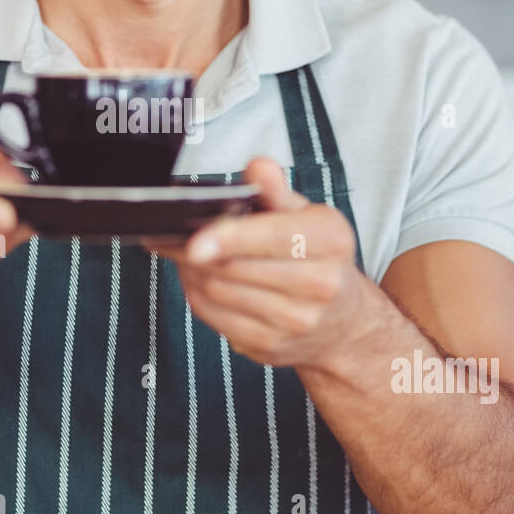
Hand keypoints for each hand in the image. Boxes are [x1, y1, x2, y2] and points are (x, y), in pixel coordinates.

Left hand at [146, 158, 360, 369]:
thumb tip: (258, 167)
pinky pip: (214, 318)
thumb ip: (277, 191)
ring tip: (183, 252)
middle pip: (237, 266)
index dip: (230, 237)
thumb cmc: (316, 257)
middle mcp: (321, 284)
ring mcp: (296, 321)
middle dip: (195, 250)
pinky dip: (196, 294)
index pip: (274, 236)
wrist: (342, 322)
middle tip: (172, 235)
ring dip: (191, 271)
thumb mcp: (306, 216)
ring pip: (219, 291)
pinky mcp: (270, 347)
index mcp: (332, 240)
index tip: (195, 238)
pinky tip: (196, 277)